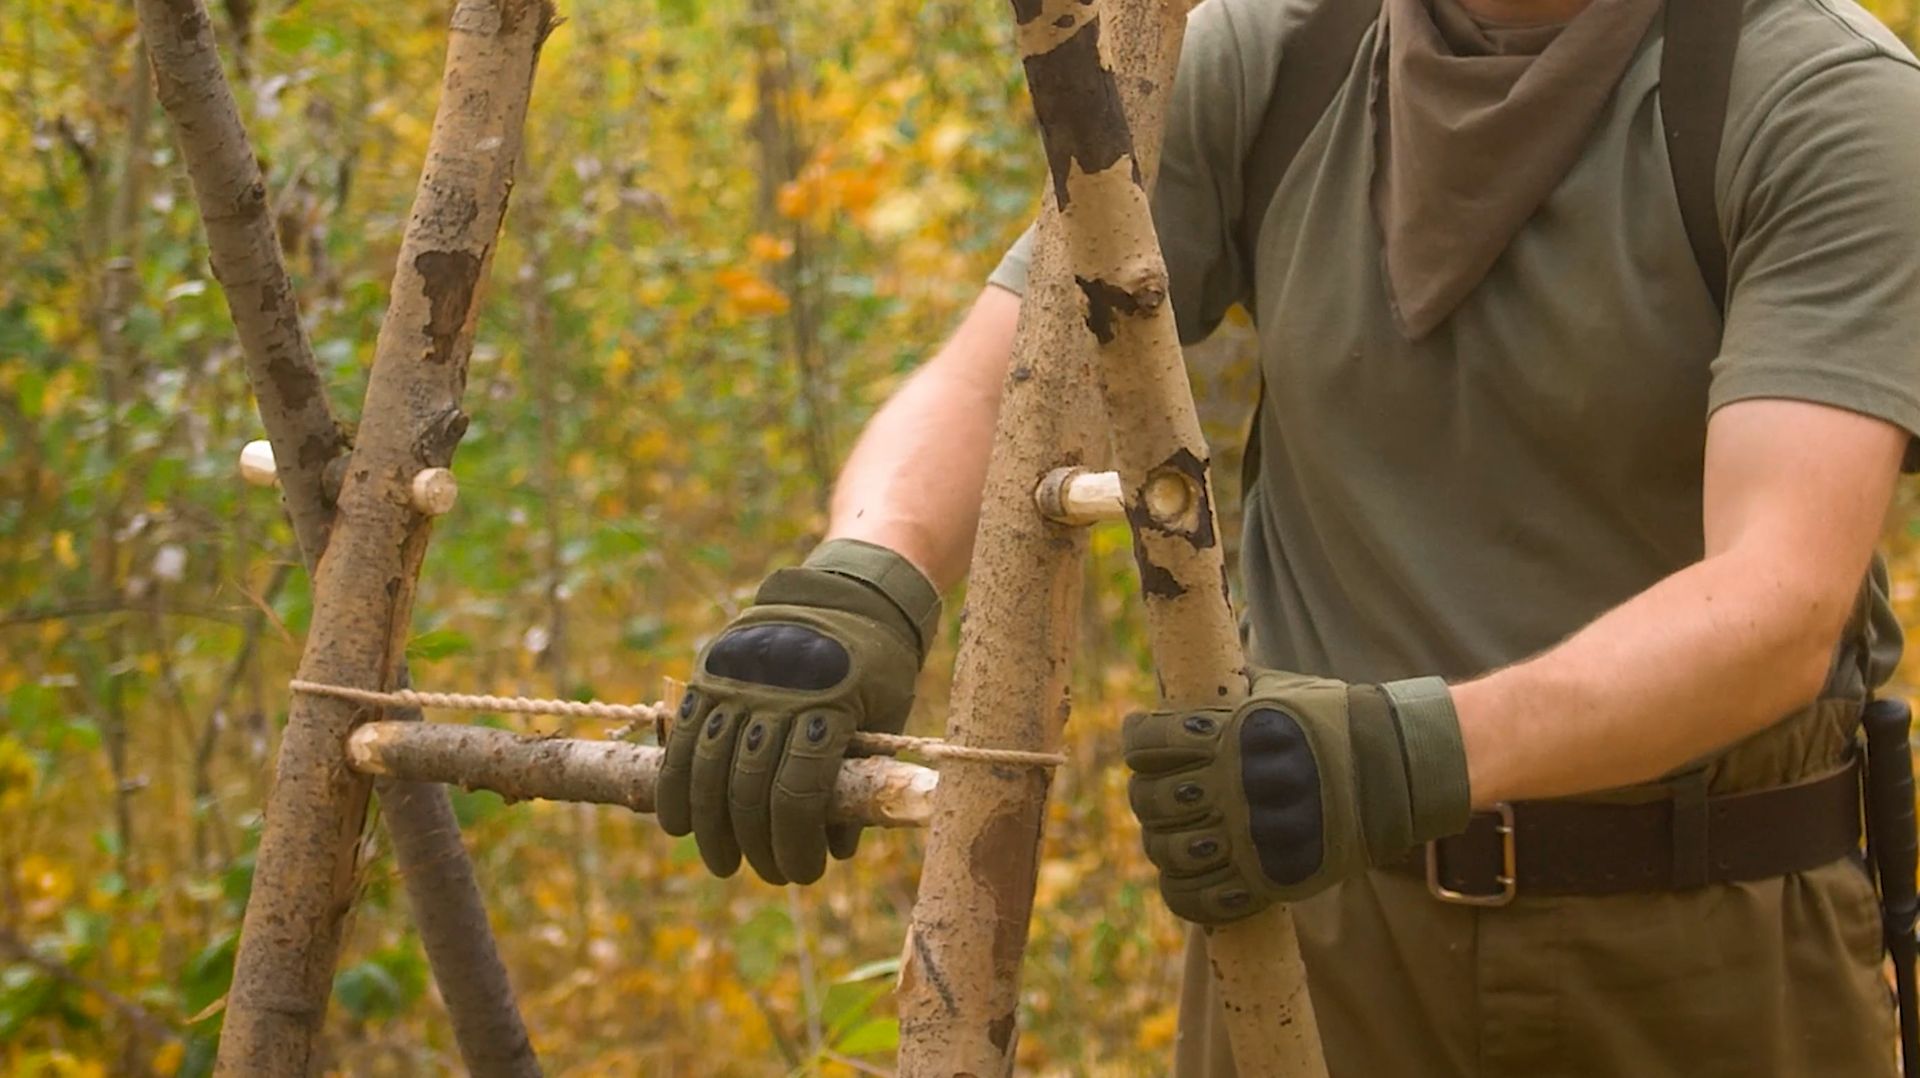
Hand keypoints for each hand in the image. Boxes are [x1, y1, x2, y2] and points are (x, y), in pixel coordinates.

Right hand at [657, 539, 939, 884]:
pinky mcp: (710, 673)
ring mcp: (738, 680)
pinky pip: (683, 737)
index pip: (800, 792)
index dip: (797, 844)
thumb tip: (835, 851)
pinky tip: (677, 823)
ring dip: (712, 827)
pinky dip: (675, 785)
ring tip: (723, 863)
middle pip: (750, 788)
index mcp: (831, 703)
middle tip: (769, 873)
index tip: (805, 872)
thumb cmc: (878, 667)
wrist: (847, 594)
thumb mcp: (886, 716)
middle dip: (758, 844)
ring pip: (710, 768)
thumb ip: (859, 778)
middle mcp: (778, 691)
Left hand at [1122, 670, 1469, 923]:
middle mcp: (1230, 787)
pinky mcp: (1266, 880)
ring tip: (1179, 834)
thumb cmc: (1330, 722)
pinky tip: (1187, 876)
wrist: (1390, 773)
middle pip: (1147, 800)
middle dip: (1145, 796)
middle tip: (1160, 793)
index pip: (1146, 743)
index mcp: (1227, 735)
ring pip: (1166, 851)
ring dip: (1163, 843)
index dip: (1136, 740)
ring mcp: (1247, 838)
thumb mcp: (1274, 689)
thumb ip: (1225, 692)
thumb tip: (1184, 678)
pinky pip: (1198, 899)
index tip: (1140, 740)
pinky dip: (1182, 891)